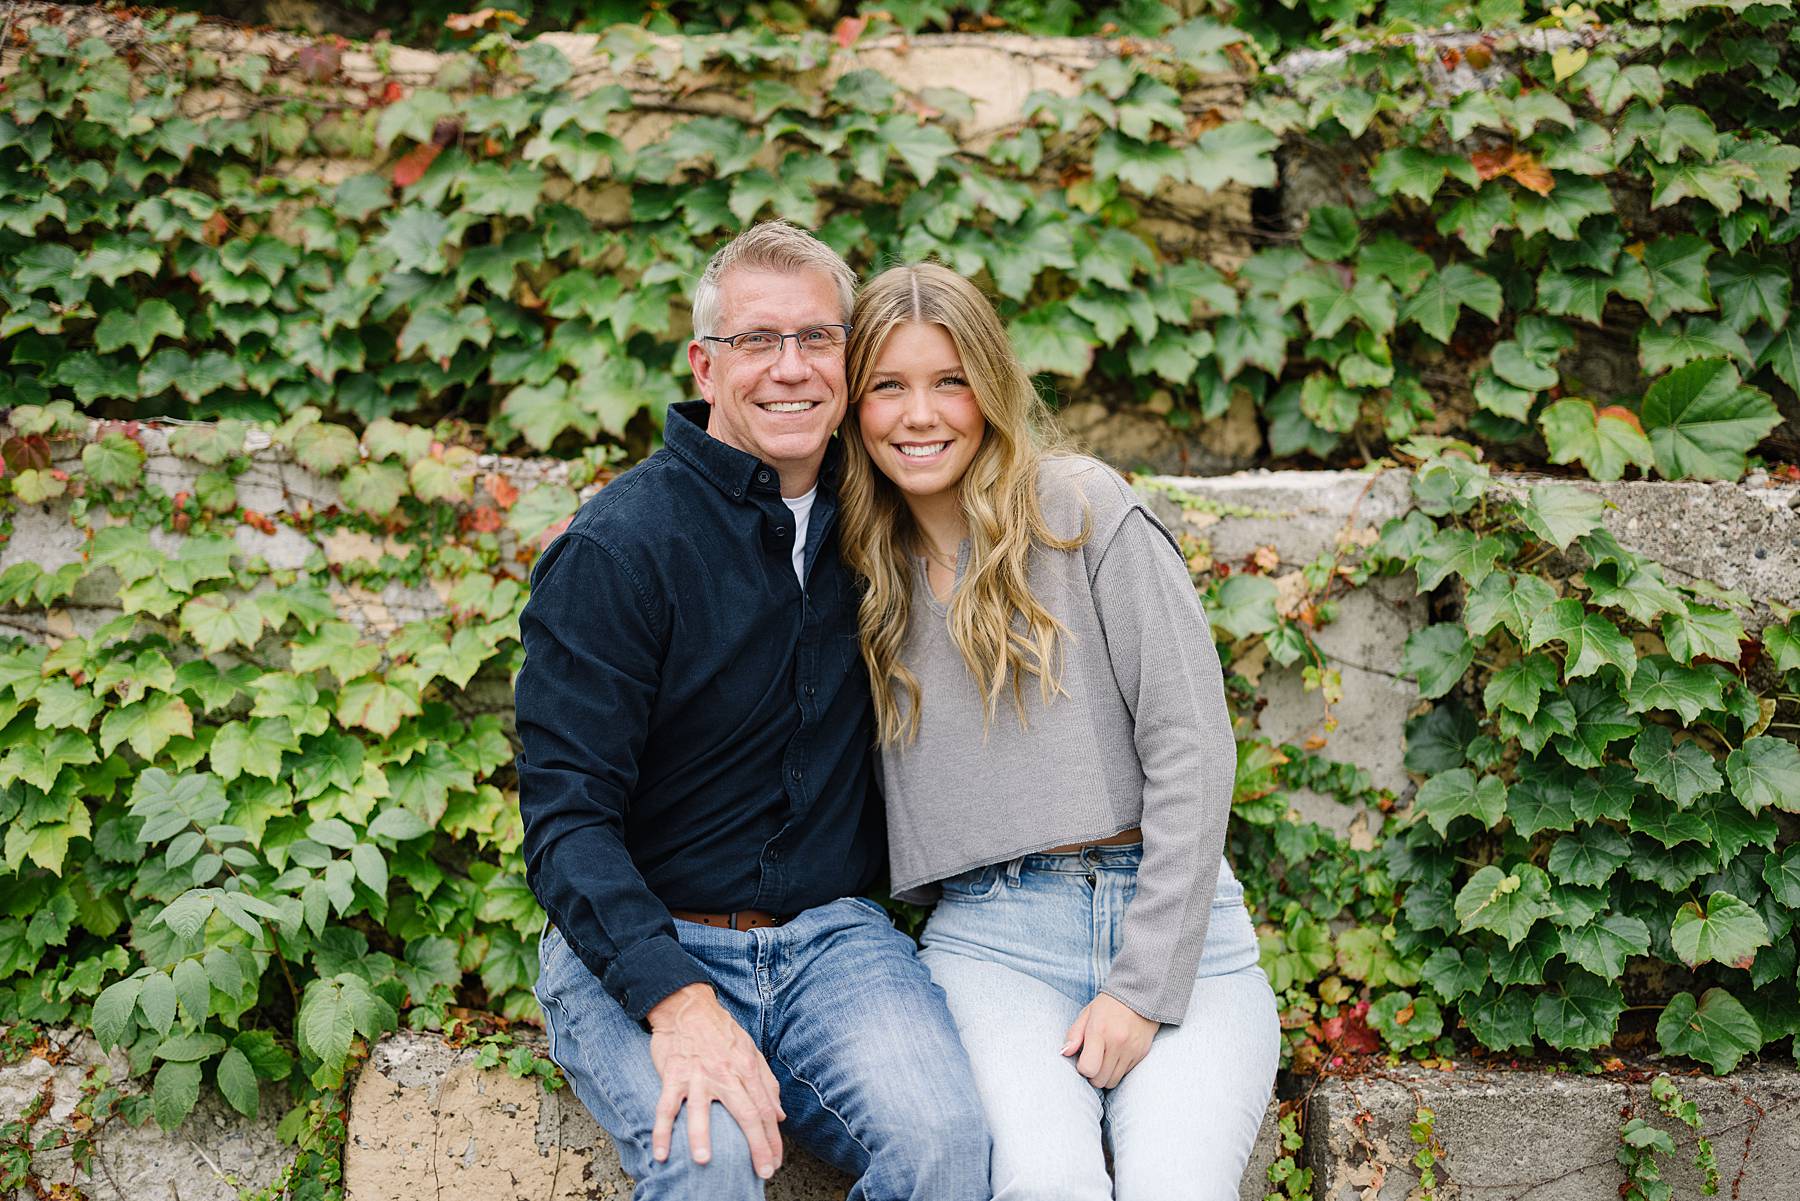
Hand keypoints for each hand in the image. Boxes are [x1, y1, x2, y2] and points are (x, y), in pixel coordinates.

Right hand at [645, 983, 786, 1177]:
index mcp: (746, 1069)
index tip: (775, 1162)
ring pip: (700, 1110)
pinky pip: (666, 1106)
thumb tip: (780, 1115)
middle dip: (757, 1145)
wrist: (688, 1006)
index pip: (765, 1109)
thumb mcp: (751, 1051)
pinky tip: (661, 1154)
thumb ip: (766, 1083)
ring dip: (701, 1136)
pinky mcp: (674, 1075)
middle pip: (746, 1113)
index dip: (772, 1138)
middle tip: (763, 1171)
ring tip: (705, 1162)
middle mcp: (725, 1074)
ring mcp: (698, 1075)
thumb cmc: (721, 1031)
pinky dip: (662, 1130)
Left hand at [1061, 993, 1158, 1088]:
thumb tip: (1064, 1052)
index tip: (1083, 1060)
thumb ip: (1073, 1034)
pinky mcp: (1142, 1054)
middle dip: (1093, 1075)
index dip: (1082, 1069)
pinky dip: (1118, 1071)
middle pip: (1100, 1080)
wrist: (1140, 995)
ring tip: (1103, 1061)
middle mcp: (1117, 1042)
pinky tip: (1116, 1057)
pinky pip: (1126, 1074)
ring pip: (1113, 1081)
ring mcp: (1131, 1049)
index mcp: (1099, 1031)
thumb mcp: (1086, 1014)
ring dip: (1105, 1076)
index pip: (1088, 1068)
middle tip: (1092, 1062)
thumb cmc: (1108, 1006)